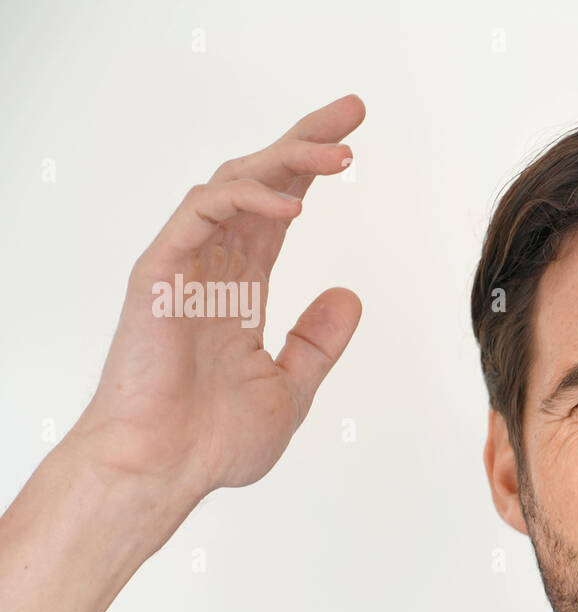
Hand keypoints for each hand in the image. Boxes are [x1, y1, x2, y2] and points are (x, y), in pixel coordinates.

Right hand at [72, 94, 365, 499]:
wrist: (163, 471)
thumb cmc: (211, 441)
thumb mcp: (291, 388)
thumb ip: (318, 342)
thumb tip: (350, 295)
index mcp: (240, 287)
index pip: (279, 209)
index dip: (312, 170)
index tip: (354, 141)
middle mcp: (212, 266)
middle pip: (259, 180)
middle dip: (306, 140)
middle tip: (353, 110)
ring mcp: (183, 265)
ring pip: (232, 184)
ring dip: (289, 162)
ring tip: (343, 154)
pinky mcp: (159, 272)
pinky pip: (201, 213)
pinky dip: (247, 200)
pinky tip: (292, 205)